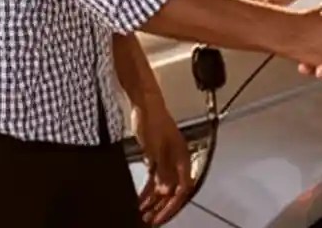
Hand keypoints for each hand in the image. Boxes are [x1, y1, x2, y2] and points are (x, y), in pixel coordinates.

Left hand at [131, 96, 193, 226]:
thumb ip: (163, 171)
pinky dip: (147, 190)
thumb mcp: (156, 148)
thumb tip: (166, 191)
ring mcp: (166, 159)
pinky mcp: (156, 157)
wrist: (145, 104)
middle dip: (161, 207)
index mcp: (182, 158)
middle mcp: (177, 161)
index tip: (159, 218)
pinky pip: (153, 179)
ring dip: (153, 201)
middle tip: (148, 221)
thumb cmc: (153, 121)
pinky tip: (139, 200)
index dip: (171, 206)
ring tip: (141, 215)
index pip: (182, 188)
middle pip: (172, 190)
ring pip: (162, 186)